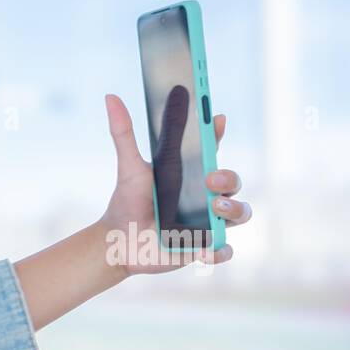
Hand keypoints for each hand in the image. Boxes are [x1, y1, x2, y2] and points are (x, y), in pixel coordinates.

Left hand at [99, 92, 252, 274]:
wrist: (118, 242)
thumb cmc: (128, 202)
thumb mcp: (129, 169)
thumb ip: (124, 134)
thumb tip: (110, 98)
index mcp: (193, 173)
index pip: (214, 149)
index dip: (218, 132)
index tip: (216, 117)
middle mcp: (206, 195)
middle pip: (234, 181)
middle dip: (230, 178)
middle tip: (210, 179)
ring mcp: (208, 221)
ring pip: (239, 213)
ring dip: (234, 209)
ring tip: (215, 208)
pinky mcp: (203, 247)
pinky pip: (223, 250)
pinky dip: (219, 251)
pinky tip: (207, 250)